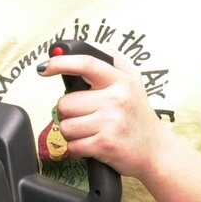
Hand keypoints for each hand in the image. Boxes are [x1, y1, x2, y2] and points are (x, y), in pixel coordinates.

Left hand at [37, 51, 169, 178]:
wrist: (156, 150)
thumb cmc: (139, 116)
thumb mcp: (133, 82)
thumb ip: (111, 61)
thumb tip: (74, 51)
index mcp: (120, 80)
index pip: (86, 64)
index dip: (61, 63)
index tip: (45, 68)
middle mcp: (116, 99)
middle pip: (66, 103)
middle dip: (70, 113)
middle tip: (87, 116)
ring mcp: (110, 122)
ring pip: (66, 126)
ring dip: (73, 132)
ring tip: (92, 131)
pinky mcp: (104, 144)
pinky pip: (72, 145)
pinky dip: (77, 148)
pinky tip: (93, 144)